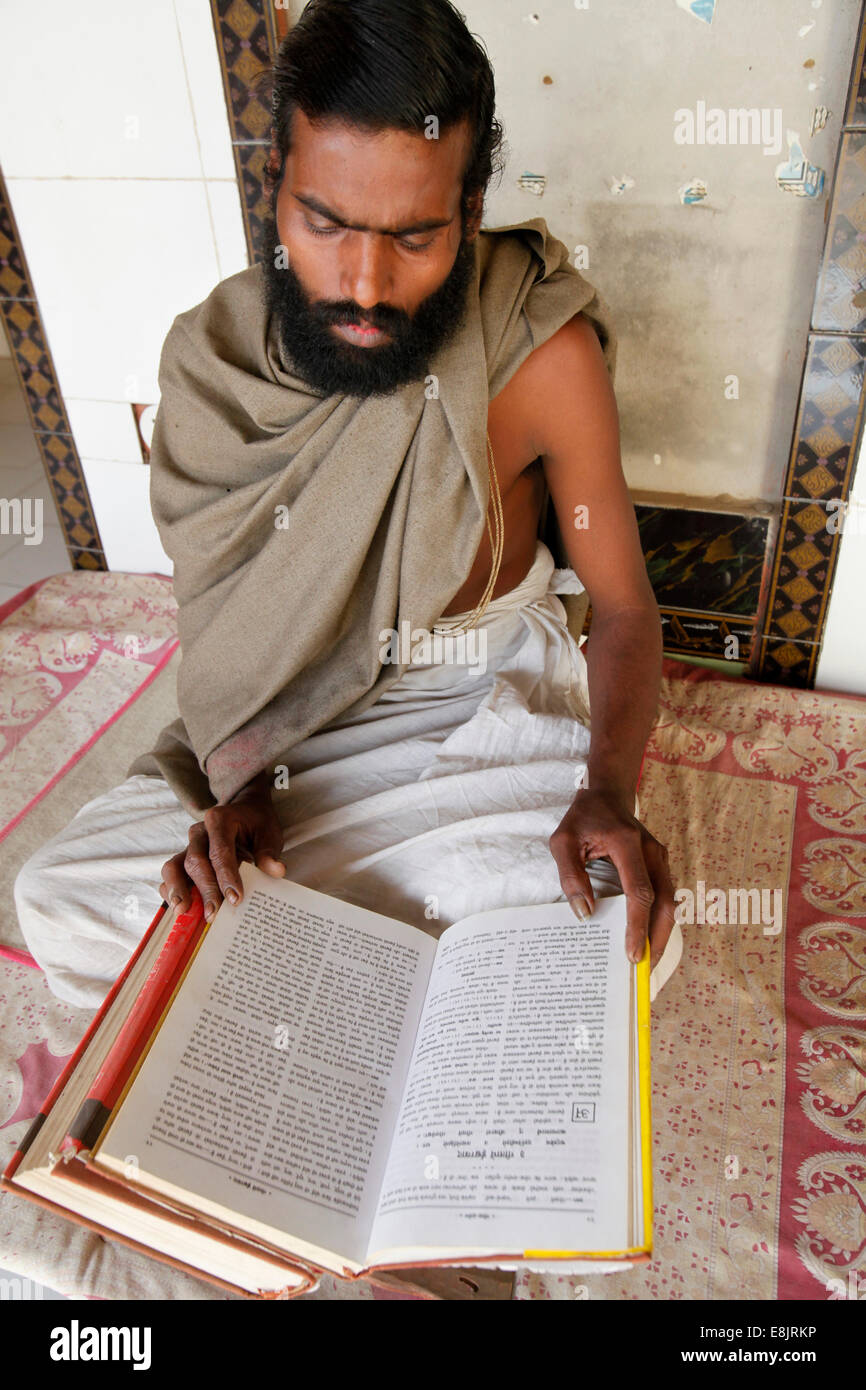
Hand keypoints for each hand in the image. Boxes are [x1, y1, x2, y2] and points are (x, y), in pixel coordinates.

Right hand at [159, 775, 284, 920]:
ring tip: (183, 911)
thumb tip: (277, 870)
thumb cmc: (256, 825)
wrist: (244, 813)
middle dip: (205, 889)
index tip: (235, 898)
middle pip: (196, 861)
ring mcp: (188, 846)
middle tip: (214, 913)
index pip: (220, 851)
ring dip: (178, 890)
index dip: (226, 876)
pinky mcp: (182, 859)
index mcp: (220, 820)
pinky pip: (171, 874)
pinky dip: (171, 890)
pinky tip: (179, 909)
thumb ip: (269, 853)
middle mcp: (199, 832)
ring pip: (174, 866)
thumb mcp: (269, 834)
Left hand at [548, 787, 675, 968]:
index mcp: (628, 844)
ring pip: (670, 902)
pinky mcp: (661, 865)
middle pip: (665, 902)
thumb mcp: (563, 841)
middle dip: (657, 939)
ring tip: (647, 962)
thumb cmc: (583, 818)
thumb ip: (570, 876)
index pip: (639, 892)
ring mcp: (661, 858)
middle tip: (643, 970)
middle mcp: (652, 852)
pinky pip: (665, 897)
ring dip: (661, 933)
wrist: (607, 793)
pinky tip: (648, 939)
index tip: (632, 954)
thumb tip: (585, 913)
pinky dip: (659, 921)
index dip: (637, 926)